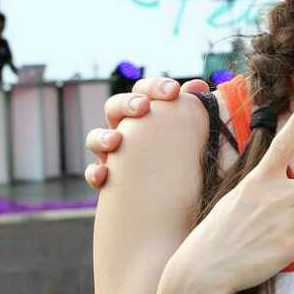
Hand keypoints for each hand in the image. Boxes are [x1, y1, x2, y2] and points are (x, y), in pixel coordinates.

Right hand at [84, 75, 206, 188]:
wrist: (182, 209)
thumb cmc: (191, 165)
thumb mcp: (199, 139)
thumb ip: (197, 111)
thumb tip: (198, 85)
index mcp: (147, 116)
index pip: (144, 91)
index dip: (155, 86)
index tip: (174, 91)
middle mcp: (126, 130)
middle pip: (115, 106)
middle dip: (127, 103)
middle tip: (143, 107)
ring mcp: (113, 155)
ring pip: (95, 138)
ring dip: (102, 136)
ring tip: (116, 140)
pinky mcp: (108, 181)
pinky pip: (93, 174)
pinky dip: (94, 173)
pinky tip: (103, 175)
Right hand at [153, 98, 293, 293]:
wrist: (203, 271)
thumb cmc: (218, 234)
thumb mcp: (235, 199)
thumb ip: (265, 189)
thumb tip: (292, 189)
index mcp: (258, 182)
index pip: (283, 145)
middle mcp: (275, 197)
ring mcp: (284, 222)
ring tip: (280, 226)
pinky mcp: (289, 248)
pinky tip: (281, 248)